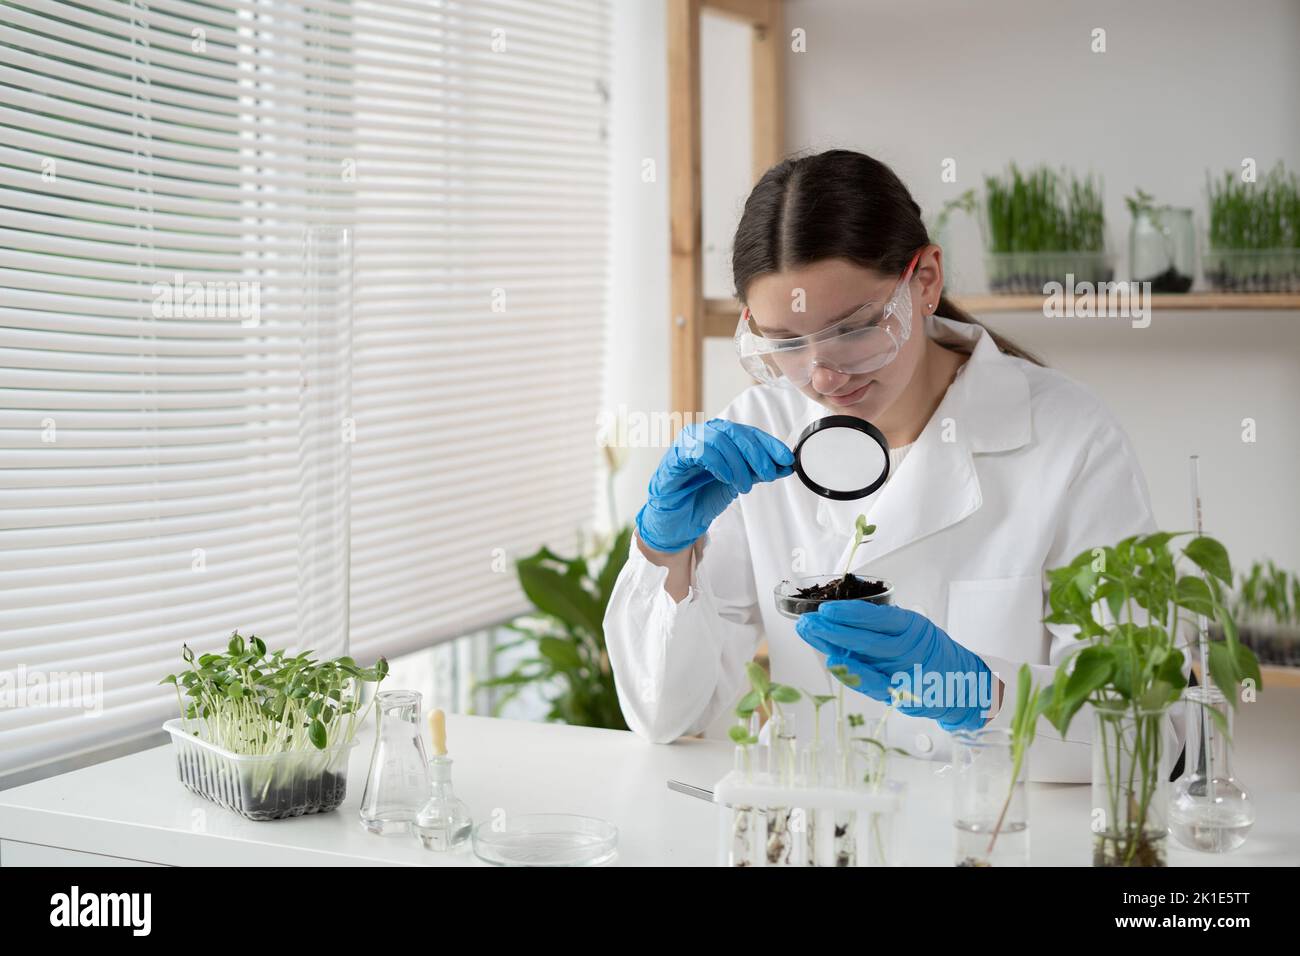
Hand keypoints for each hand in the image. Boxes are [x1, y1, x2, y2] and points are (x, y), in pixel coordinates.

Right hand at [635, 419, 793, 553]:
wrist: (677, 521)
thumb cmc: (702, 497)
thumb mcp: (737, 483)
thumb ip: (757, 472)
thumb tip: (784, 466)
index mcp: (720, 437)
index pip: (749, 433)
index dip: (770, 444)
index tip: (786, 459)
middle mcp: (704, 435)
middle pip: (736, 433)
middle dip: (757, 453)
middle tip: (769, 473)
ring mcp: (688, 443)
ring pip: (719, 439)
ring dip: (738, 463)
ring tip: (744, 485)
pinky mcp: (675, 456)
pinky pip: (699, 451)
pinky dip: (718, 463)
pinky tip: (726, 478)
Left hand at [795, 601, 992, 731]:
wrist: (963, 685)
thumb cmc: (931, 653)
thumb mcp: (914, 629)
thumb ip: (885, 625)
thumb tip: (843, 614)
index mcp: (913, 627)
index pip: (879, 617)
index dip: (850, 613)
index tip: (825, 608)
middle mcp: (909, 648)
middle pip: (866, 637)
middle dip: (832, 629)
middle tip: (805, 621)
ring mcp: (905, 672)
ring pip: (866, 657)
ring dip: (834, 645)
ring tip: (810, 634)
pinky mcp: (901, 693)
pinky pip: (873, 682)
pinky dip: (853, 673)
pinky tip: (834, 663)